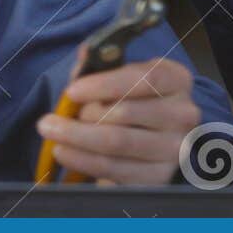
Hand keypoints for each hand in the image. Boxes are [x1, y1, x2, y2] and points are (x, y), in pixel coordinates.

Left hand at [35, 57, 200, 184]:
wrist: (151, 133)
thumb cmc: (131, 96)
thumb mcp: (121, 73)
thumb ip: (102, 64)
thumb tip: (85, 53)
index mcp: (176, 80)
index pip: (144, 79)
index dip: (105, 85)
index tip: (71, 91)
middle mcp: (183, 115)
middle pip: (126, 114)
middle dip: (81, 117)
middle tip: (49, 120)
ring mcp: (174, 149)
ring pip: (117, 144)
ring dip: (77, 140)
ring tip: (52, 135)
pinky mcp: (159, 178)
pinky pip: (116, 171)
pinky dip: (85, 162)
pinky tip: (66, 153)